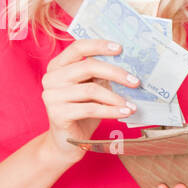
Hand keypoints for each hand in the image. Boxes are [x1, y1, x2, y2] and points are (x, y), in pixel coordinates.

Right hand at [40, 38, 138, 163]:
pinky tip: (125, 112)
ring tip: (132, 104)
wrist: (66, 142)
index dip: (99, 46)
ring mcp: (51, 96)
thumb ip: (101, 76)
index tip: (120, 49)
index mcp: (58, 66)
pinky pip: (90, 109)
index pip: (78, 48)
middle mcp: (51, 78)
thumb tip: (129, 66)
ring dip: (116, 97)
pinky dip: (111, 111)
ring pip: (91, 90)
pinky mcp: (57, 114)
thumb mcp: (92, 90)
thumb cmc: (82, 112)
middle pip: (87, 67)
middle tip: (136, 81)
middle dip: (115, 73)